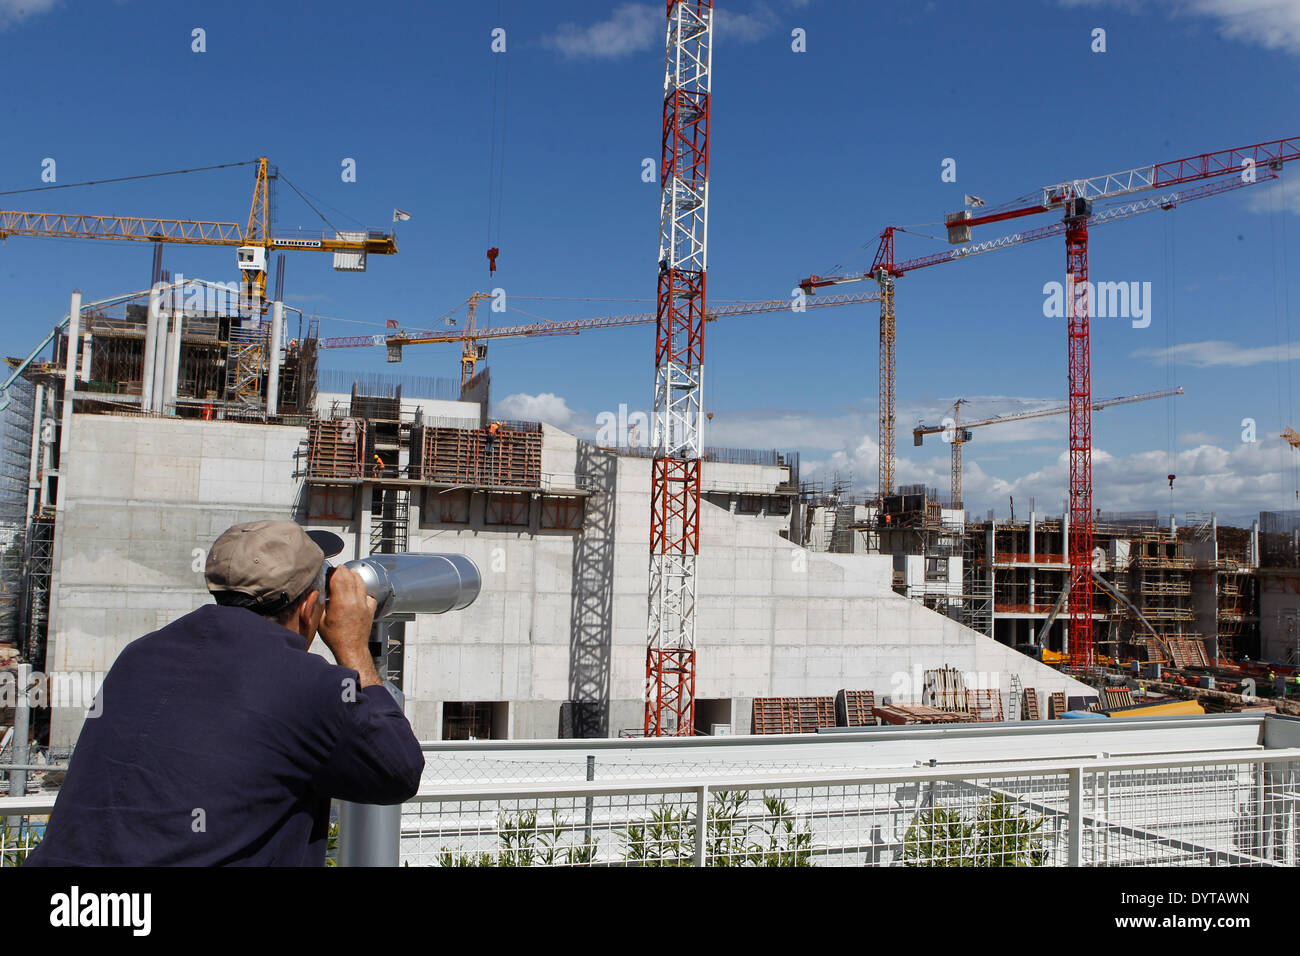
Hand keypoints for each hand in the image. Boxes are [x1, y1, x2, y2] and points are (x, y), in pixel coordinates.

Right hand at [319, 566, 380, 687]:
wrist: (351, 649)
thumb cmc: (336, 639)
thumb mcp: (320, 621)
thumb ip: (318, 606)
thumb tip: (316, 594)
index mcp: (341, 602)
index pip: (339, 578)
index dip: (334, 571)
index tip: (331, 570)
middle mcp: (354, 601)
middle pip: (351, 577)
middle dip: (344, 571)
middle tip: (338, 571)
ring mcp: (364, 604)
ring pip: (361, 583)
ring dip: (354, 576)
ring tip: (348, 576)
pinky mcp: (370, 609)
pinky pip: (369, 594)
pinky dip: (363, 590)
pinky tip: (357, 593)